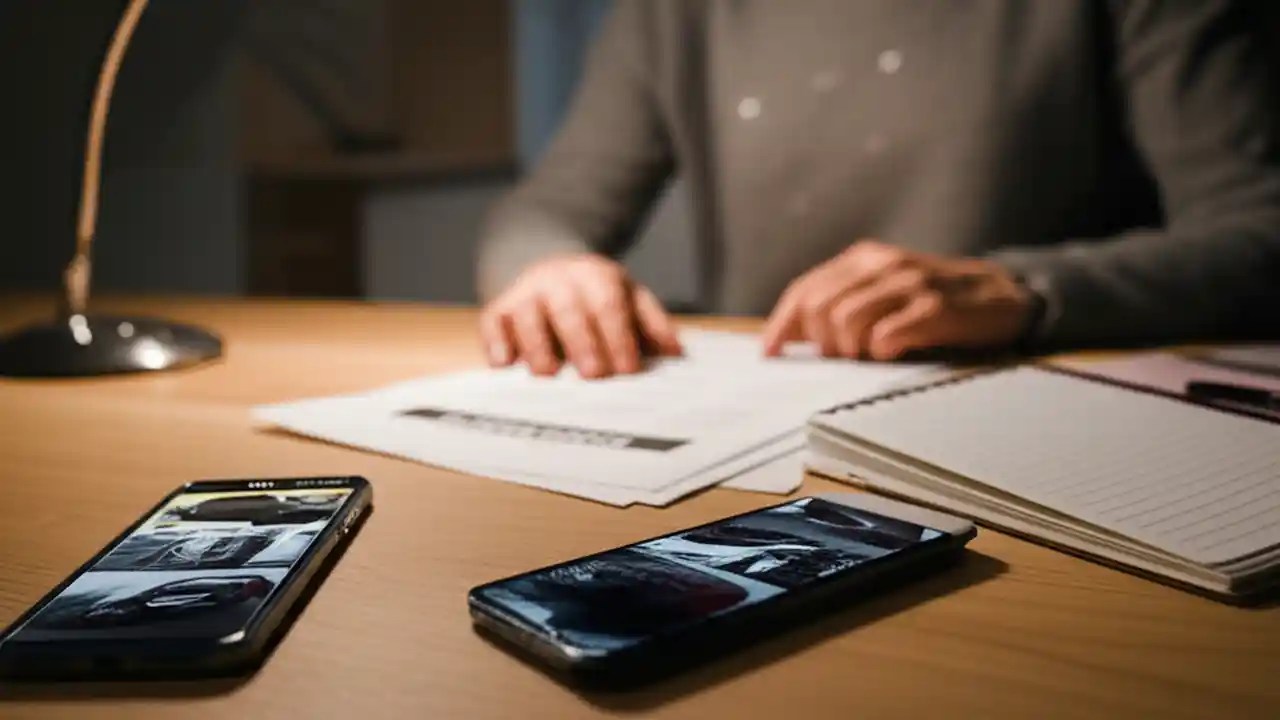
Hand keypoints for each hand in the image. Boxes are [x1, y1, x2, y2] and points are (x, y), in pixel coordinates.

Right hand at [479, 254, 682, 377]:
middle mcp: (559, 280)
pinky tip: (504, 364)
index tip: (628, 370)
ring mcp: (527, 293)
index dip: (619, 336)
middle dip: (582, 342)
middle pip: (569, 309)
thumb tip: (676, 355)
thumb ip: (652, 325)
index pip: (609, 306)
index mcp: (597, 276)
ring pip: (528, 315)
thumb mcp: (631, 299)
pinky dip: (496, 342)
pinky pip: (493, 322)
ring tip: (548, 375)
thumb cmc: (598, 297)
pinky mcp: (499, 308)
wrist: (552, 270)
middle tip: (594, 375)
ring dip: (538, 345)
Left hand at [761, 241, 1033, 360]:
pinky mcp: (935, 308)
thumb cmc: (935, 299)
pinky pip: (886, 335)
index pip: (805, 289)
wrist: (1002, 294)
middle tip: (841, 357)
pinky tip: (893, 352)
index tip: (770, 354)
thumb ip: (844, 302)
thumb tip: (794, 337)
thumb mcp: (885, 289)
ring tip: (869, 355)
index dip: (782, 325)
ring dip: (851, 349)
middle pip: (819, 307)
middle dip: (821, 341)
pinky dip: (881, 351)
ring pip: (847, 320)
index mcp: (864, 258)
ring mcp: (909, 283)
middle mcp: (883, 264)